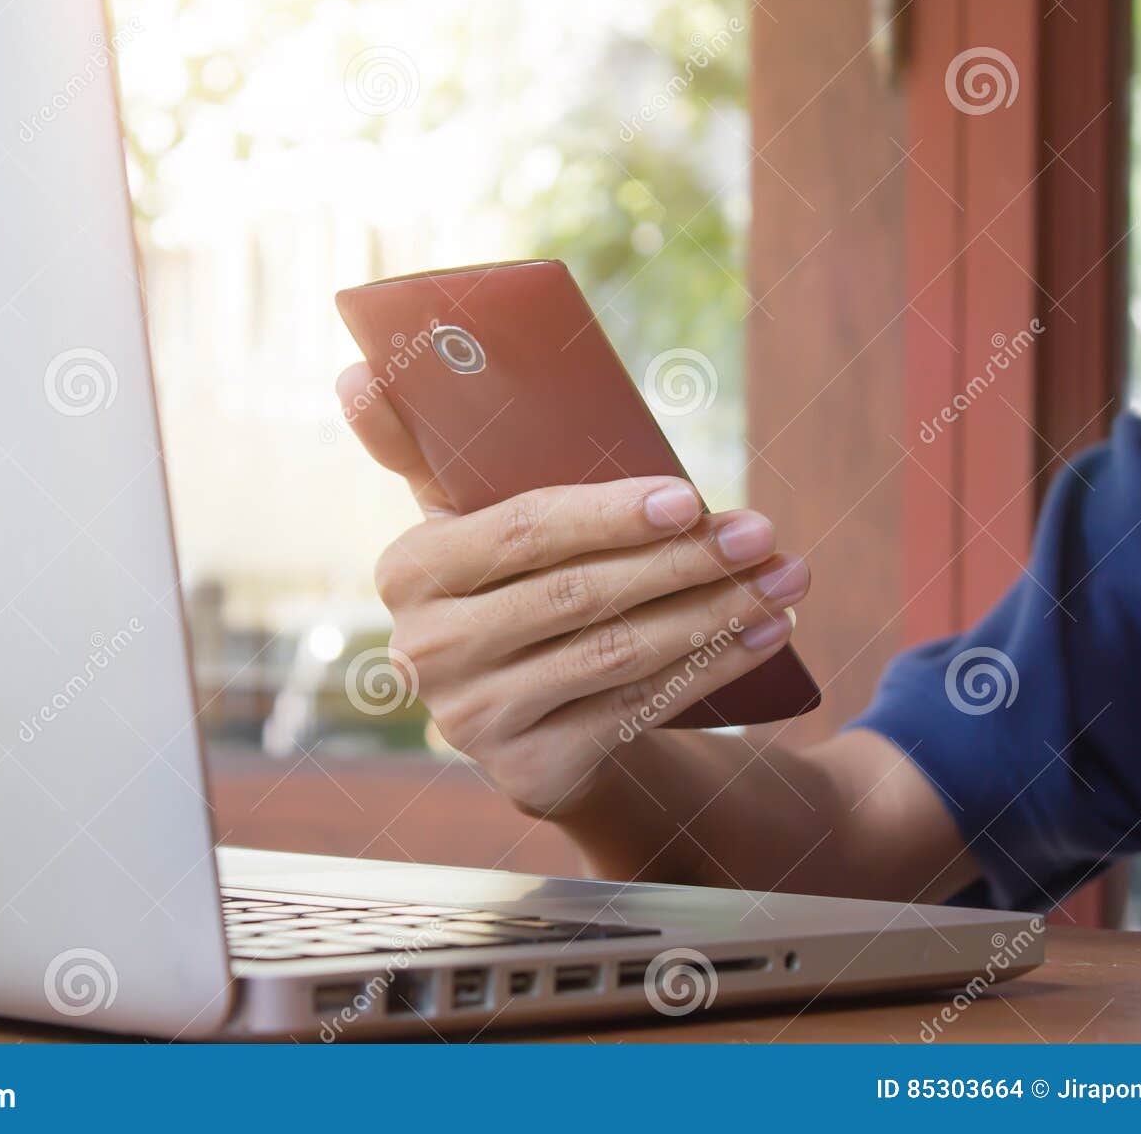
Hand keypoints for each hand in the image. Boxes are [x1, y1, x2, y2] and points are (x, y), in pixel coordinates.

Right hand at [336, 362, 810, 812]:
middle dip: (683, 561)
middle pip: (577, 595)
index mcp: (409, 567)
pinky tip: (763, 633)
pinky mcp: (528, 769)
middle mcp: (428, 649)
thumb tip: (356, 370)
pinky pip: (634, 710)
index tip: (690, 495)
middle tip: (763, 533)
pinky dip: (709, 668)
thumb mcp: (464, 519)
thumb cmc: (506, 585)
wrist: (518, 712)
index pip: (521, 532)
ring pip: (615, 655)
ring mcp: (474, 717)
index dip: (609, 514)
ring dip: (713, 613)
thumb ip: (418, 445)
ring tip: (785, 579)